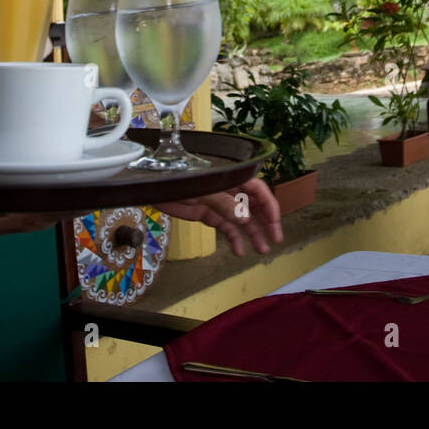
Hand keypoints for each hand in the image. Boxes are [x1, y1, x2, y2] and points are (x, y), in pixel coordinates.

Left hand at [154, 178, 282, 256]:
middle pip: (254, 205)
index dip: (269, 206)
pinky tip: (238, 251)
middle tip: (275, 239)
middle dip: (266, 222)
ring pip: (242, 219)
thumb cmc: (178, 177)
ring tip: (261, 250)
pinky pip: (225, 227)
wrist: (152, 183)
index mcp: (232, 178)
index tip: (275, 224)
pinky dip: (233, 239)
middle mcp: (229, 190)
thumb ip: (224, 203)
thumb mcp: (202, 190)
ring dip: (252, 234)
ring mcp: (219, 203)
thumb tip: (246, 219)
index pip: (259, 190)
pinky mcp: (208, 214)